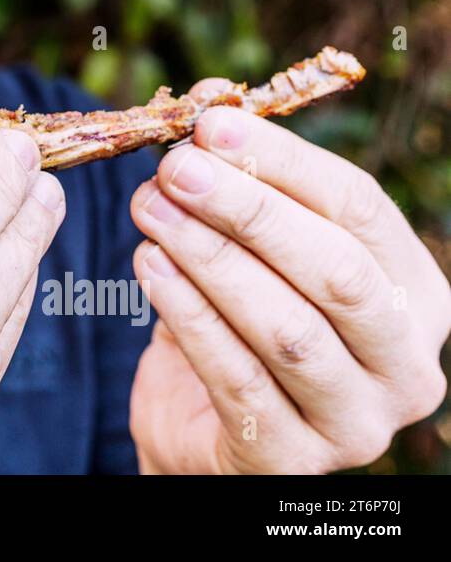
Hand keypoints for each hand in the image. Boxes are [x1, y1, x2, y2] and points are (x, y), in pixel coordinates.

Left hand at [128, 87, 450, 473]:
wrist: (201, 429)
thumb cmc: (236, 321)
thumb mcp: (249, 249)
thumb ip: (241, 180)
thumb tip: (211, 100)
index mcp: (414, 294)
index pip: (361, 210)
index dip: (284, 162)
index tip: (211, 124)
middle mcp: (405, 363)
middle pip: (336, 272)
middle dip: (249, 210)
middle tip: (174, 169)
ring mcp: (356, 422)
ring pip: (288, 329)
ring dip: (210, 260)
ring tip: (151, 212)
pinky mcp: (291, 461)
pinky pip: (239, 381)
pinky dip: (189, 318)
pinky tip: (148, 268)